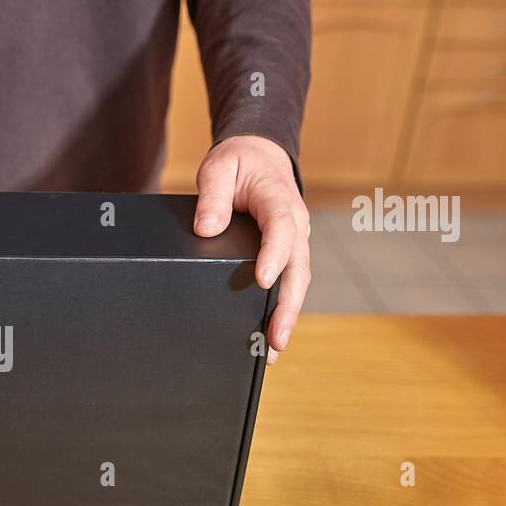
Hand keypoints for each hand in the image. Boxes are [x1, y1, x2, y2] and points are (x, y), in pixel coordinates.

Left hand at [192, 135, 309, 364]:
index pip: (281, 227)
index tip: (263, 279)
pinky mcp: (287, 253)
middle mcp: (294, 223)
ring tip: (271, 351)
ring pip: (297, 282)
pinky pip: (289, 283)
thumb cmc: (239, 162)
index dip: (274, 254)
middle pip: (298, 268)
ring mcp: (294, 240)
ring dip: (287, 316)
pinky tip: (268, 337)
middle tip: (274, 338)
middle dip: (287, 305)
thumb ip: (213, 195)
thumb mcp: (219, 166)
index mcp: (278, 199)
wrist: (261, 155)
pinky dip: (281, 310)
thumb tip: (207, 228)